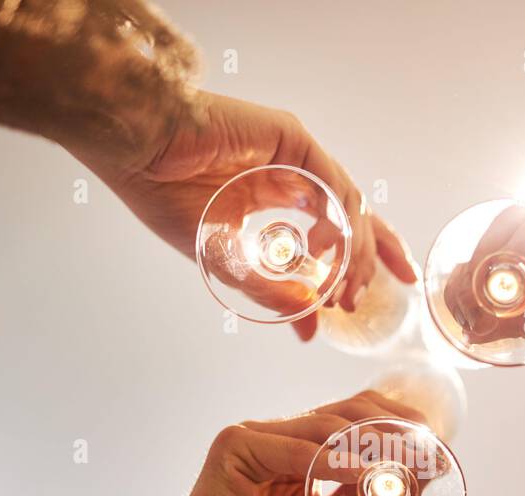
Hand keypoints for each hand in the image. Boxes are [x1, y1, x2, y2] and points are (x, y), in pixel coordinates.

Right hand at [84, 91, 416, 340]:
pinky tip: (323, 251)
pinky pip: (331, 181)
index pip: (340, 225)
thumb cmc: (165, 194)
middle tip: (370, 296)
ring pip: (349, 203)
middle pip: (358, 212)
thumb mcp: (228, 262)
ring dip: (352, 252)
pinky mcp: (291, 137)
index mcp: (278, 195)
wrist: (137, 152)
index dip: (369, 256)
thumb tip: (309, 330)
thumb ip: (272, 292)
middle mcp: (294, 173)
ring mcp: (296, 154)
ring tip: (339, 289)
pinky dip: (335, 220)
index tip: (387, 288)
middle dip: (377, 256)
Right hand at [161, 391, 426, 495]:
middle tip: (432, 449)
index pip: (356, 419)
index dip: (399, 426)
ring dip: (374, 446)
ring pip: (327, 428)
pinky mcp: (235, 447)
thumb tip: (419, 480)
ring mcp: (254, 435)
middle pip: (347, 412)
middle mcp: (277, 433)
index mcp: (298, 448)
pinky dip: (333, 462)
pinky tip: (365, 473)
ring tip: (409, 462)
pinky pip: (296, 451)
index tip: (438, 447)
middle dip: (396, 429)